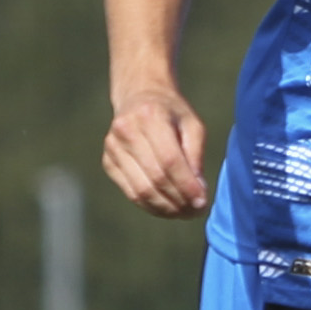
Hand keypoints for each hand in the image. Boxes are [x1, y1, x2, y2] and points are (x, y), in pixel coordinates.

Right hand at [103, 85, 209, 217]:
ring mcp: (113, 147)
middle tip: (196, 212)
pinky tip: (167, 208)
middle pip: (155, 178)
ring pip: (141, 190)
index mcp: (151, 116)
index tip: (202, 202)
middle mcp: (127, 130)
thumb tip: (198, 192)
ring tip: (184, 213)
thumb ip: (196, 155)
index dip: (187, 185)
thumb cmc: (172, 113)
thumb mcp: (192, 125)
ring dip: (165, 208)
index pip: (170, 160)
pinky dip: (151, 205)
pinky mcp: (108, 161)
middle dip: (178, 200)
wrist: (139, 97)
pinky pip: (130, 192)